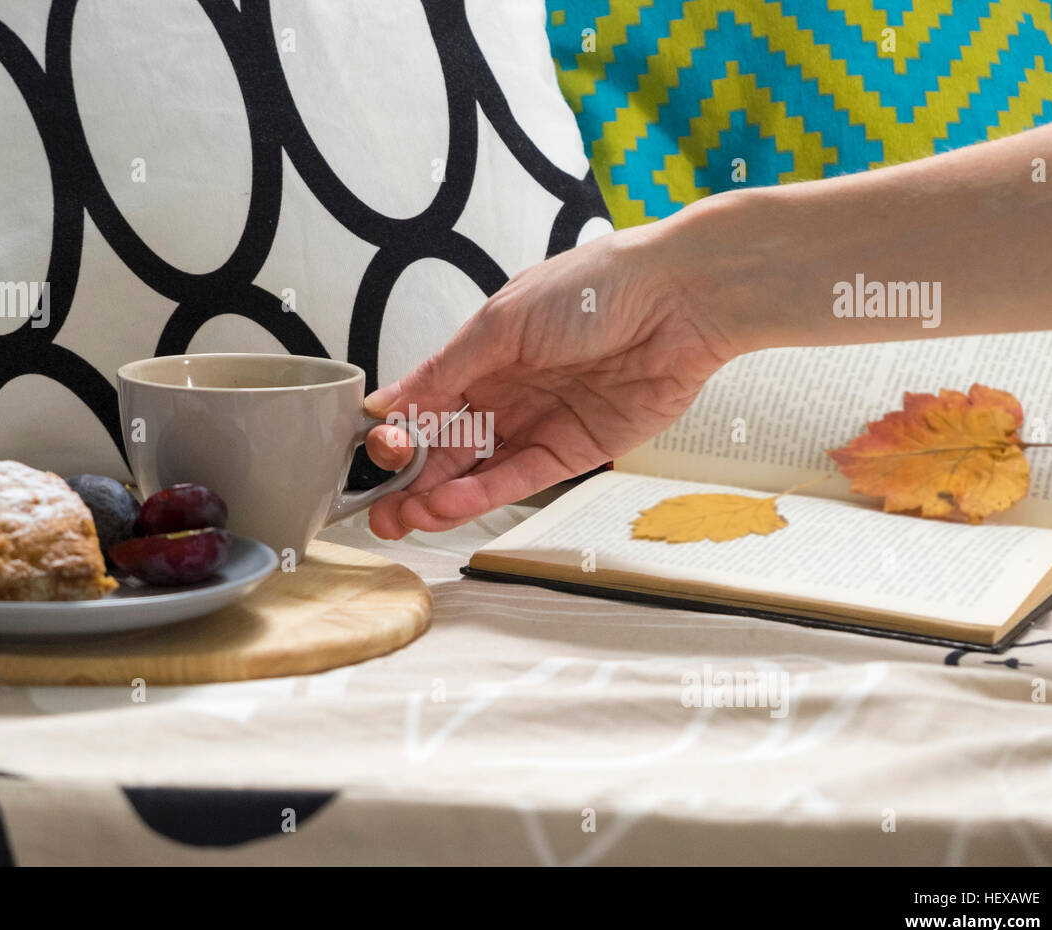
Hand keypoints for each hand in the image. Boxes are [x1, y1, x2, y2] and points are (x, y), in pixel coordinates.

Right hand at [362, 201, 744, 538]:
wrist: (677, 299)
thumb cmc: (593, 288)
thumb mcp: (501, 323)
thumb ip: (444, 372)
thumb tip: (385, 404)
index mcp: (481, 356)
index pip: (425, 406)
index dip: (398, 436)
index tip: (374, 458)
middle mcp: (505, 393)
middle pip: (446, 449)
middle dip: (409, 482)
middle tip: (378, 514)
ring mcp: (538, 424)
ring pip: (477, 473)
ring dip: (439, 497)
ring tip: (406, 518)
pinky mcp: (573, 451)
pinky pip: (519, 480)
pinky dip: (483, 495)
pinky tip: (449, 505)